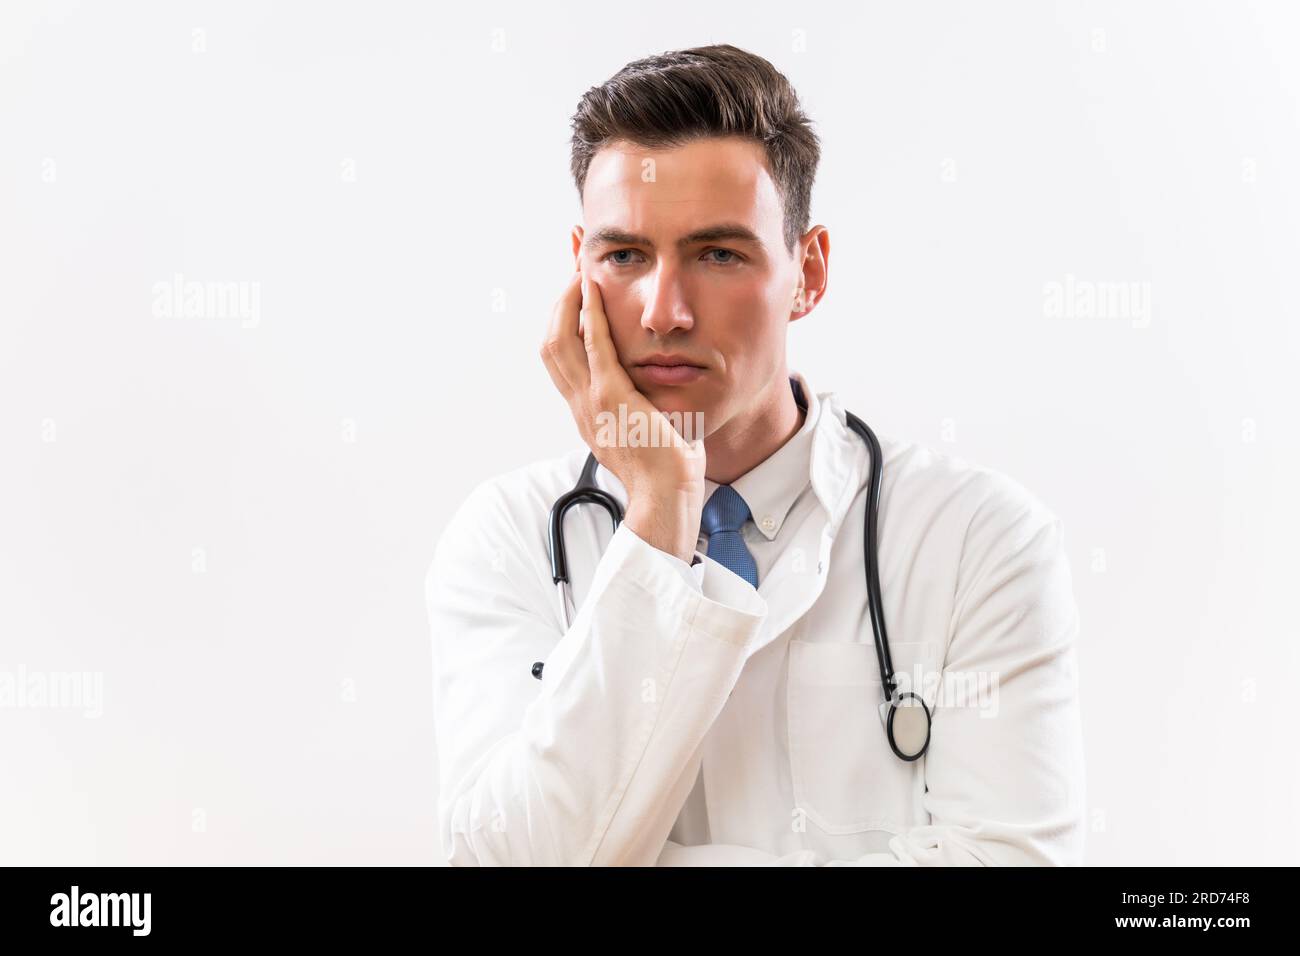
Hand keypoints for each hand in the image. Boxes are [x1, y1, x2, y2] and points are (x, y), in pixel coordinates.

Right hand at [540, 269, 705, 563]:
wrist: (666, 497)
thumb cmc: (666, 471)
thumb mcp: (645, 433)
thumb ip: (642, 409)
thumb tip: (658, 394)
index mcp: (586, 413)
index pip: (561, 360)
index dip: (561, 325)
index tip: (571, 297)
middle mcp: (580, 406)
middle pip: (550, 344)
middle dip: (556, 304)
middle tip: (570, 272)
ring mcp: (592, 402)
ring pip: (560, 342)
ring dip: (567, 303)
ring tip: (578, 274)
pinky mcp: (612, 398)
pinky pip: (594, 347)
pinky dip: (591, 315)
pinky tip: (593, 290)